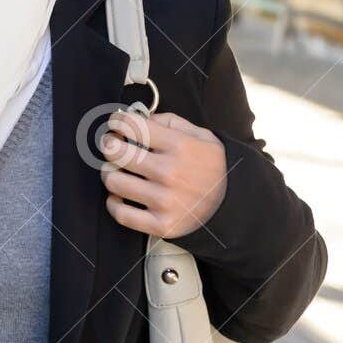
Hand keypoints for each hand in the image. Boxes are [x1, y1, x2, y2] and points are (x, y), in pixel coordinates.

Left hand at [98, 109, 227, 240]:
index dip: (118, 121)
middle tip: (112, 145)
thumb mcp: (201, 135)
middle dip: (109, 144)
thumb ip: (169, 122)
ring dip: (110, 173)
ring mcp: (165, 201)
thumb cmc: (211, 167)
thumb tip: (137, 118)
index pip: (132, 126)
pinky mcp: (161, 224)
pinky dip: (114, 202)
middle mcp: (170, 173)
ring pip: (113, 181)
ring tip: (118, 171)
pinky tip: (121, 195)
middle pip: (115, 152)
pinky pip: (120, 213)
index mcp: (180, 146)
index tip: (117, 123)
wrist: (233, 205)